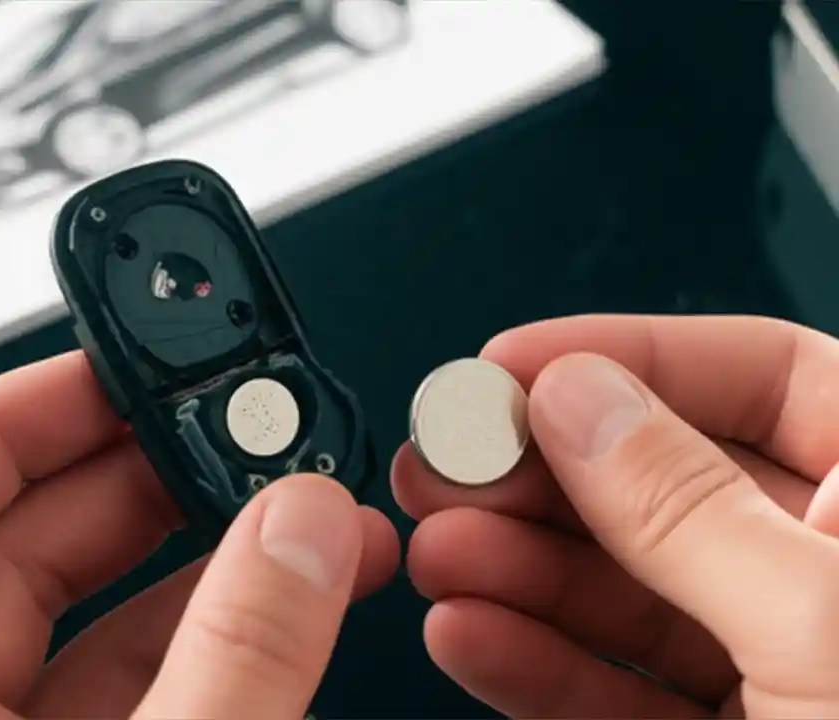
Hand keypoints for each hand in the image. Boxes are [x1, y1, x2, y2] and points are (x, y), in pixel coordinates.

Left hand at [0, 351, 398, 718]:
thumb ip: (228, 661)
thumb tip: (296, 528)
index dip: (5, 413)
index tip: (109, 364)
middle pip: (18, 548)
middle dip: (138, 475)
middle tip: (231, 427)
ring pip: (94, 632)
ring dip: (203, 562)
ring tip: (298, 513)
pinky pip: (143, 700)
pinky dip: (218, 647)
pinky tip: (292, 608)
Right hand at [392, 315, 838, 717]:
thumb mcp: (817, 623)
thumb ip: (690, 508)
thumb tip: (579, 399)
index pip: (773, 377)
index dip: (636, 356)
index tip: (515, 365)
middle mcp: (831, 574)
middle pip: (668, 484)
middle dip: (543, 474)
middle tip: (448, 461)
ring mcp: (783, 665)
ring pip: (628, 590)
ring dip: (515, 568)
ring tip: (437, 551)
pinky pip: (617, 688)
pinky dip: (535, 662)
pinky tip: (468, 630)